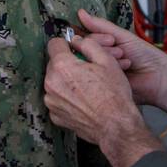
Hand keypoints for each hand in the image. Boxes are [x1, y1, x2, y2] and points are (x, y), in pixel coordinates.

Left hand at [44, 33, 161, 166]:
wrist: (115, 125)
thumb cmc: (113, 95)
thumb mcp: (106, 61)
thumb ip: (88, 45)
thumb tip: (77, 41)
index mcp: (62, 66)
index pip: (54, 44)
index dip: (66, 44)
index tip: (74, 49)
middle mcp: (51, 83)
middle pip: (54, 64)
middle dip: (67, 64)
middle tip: (86, 70)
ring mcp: (52, 102)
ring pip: (55, 82)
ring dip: (66, 81)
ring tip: (86, 87)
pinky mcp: (55, 116)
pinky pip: (57, 100)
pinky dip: (66, 98)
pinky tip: (83, 100)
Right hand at [75, 9, 166, 108]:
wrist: (157, 76)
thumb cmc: (144, 54)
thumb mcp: (122, 36)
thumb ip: (101, 26)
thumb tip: (81, 13)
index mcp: (101, 44)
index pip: (84, 38)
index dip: (95, 38)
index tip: (110, 40)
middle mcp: (98, 57)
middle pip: (85, 50)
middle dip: (104, 49)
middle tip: (120, 51)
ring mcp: (100, 71)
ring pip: (90, 62)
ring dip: (109, 59)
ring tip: (126, 61)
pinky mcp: (103, 83)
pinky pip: (97, 75)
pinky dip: (110, 70)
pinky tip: (124, 70)